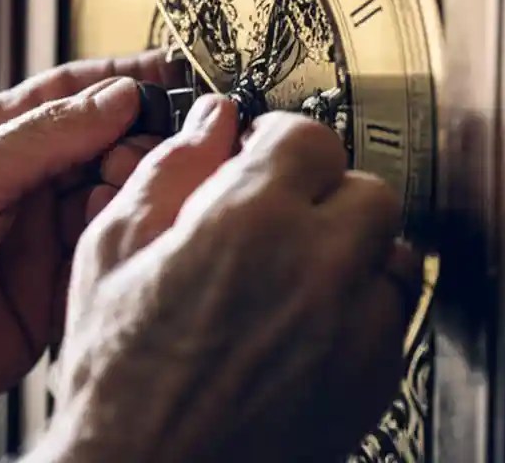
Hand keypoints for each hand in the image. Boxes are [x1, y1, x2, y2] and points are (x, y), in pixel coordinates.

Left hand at [0, 53, 179, 461]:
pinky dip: (130, 244)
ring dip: (137, 190)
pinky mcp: (58, 297)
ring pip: (117, 202)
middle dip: (140, 139)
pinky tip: (132, 235)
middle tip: (155, 145)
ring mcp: (45, 241)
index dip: (126, 78)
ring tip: (134, 191)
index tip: (176, 71)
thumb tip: (118, 98)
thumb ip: (45, 137)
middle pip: (108, 147)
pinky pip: (110, 261)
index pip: (74, 95)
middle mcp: (28, 187)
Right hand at [33, 97, 421, 462]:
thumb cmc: (118, 375)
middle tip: (281, 217)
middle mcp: (318, 266)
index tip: (265, 156)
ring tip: (297, 276)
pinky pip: (391, 318)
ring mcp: (355, 327)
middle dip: (324, 194)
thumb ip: (170, 170)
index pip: (310, 137)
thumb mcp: (112, 251)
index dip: (280, 142)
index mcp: (250, 220)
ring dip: (351, 251)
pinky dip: (358, 312)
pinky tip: (305, 328)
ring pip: (390, 254)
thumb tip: (209, 124)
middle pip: (366, 189)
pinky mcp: (373, 380)